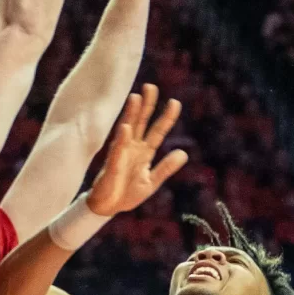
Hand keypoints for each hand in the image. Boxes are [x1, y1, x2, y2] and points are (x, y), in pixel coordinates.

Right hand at [86, 86, 186, 218]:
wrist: (109, 207)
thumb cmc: (127, 194)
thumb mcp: (152, 181)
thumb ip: (166, 167)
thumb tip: (184, 153)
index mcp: (144, 152)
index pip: (158, 131)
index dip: (166, 117)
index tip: (175, 102)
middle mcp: (133, 148)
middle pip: (141, 122)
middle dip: (147, 105)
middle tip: (151, 87)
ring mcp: (121, 154)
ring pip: (127, 129)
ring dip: (131, 114)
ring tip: (136, 97)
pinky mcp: (112, 165)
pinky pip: (117, 150)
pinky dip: (121, 139)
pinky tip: (125, 127)